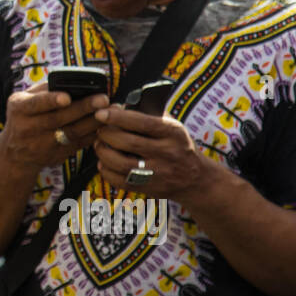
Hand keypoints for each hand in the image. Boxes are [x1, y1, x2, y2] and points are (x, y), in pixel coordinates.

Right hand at [2, 83, 109, 168]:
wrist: (15, 155)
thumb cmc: (23, 118)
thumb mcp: (22, 101)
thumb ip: (42, 90)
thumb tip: (69, 81)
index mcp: (18, 109)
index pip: (34, 104)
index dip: (51, 101)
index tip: (67, 97)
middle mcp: (27, 128)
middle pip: (58, 118)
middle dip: (82, 108)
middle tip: (102, 99)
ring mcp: (42, 145)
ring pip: (71, 133)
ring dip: (93, 121)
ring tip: (110, 110)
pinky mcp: (56, 156)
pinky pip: (78, 144)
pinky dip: (93, 133)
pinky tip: (107, 124)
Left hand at [92, 105, 213, 203]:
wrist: (196, 178)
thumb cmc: (177, 145)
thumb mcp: (172, 125)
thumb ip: (148, 114)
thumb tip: (116, 107)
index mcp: (173, 133)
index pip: (142, 123)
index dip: (118, 117)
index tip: (100, 113)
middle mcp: (167, 153)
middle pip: (129, 143)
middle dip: (107, 135)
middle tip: (100, 130)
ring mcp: (159, 173)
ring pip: (122, 165)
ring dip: (104, 153)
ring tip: (99, 145)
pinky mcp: (150, 188)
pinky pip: (122, 182)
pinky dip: (107, 172)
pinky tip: (104, 163)